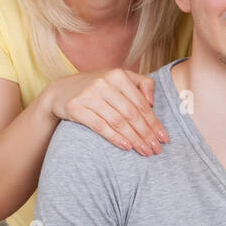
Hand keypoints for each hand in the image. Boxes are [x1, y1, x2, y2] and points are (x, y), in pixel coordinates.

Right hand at [44, 68, 169, 154]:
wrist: (61, 92)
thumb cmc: (97, 88)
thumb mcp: (118, 79)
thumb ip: (141, 83)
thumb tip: (153, 102)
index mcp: (117, 75)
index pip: (140, 103)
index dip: (154, 122)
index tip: (164, 138)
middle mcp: (103, 83)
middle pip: (131, 113)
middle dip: (146, 133)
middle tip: (156, 149)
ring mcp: (88, 95)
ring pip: (117, 121)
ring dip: (134, 139)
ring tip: (144, 151)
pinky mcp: (76, 107)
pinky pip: (100, 126)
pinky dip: (114, 137)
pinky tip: (126, 146)